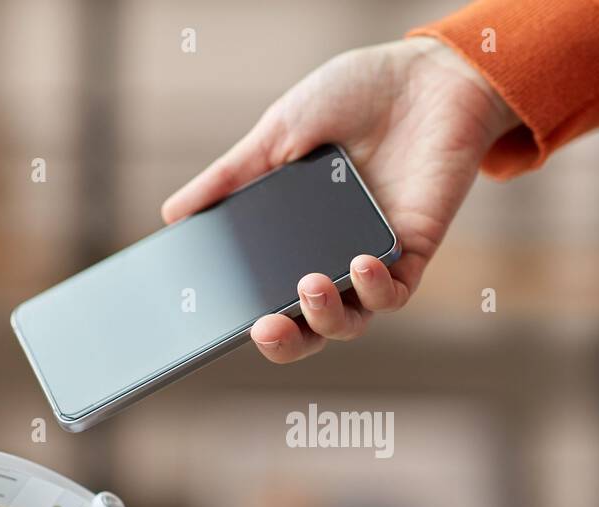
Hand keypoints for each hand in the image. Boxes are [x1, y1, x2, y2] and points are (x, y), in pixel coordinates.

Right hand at [161, 37, 517, 362]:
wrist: (425, 74)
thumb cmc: (355, 96)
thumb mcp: (279, 131)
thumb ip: (231, 176)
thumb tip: (172, 215)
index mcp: (293, 237)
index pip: (264, 294)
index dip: (242, 316)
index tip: (213, 320)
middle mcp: (331, 257)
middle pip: (305, 327)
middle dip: (284, 341)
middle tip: (263, 328)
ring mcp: (373, 260)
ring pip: (350, 322)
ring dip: (326, 317)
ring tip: (309, 286)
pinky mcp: (413, 253)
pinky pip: (395, 294)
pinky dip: (375, 289)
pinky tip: (359, 264)